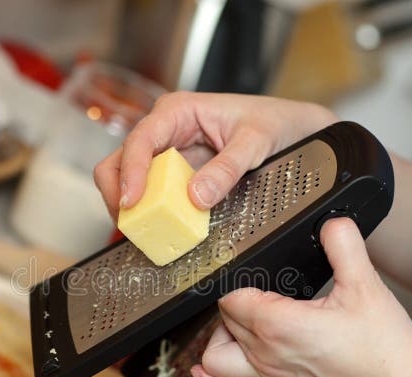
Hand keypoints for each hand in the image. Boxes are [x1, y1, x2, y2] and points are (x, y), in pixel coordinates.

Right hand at [94, 92, 336, 218]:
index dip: (130, 171)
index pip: (140, 139)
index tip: (132, 200)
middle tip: (131, 223)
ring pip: (128, 180)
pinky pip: (152, 195)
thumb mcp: (256, 142)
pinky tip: (159, 227)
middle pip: (120, 161)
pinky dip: (151, 212)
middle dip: (118, 192)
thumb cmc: (274, 121)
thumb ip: (227, 168)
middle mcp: (165, 130)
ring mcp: (168, 154)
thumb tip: (196, 196)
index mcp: (178, 110)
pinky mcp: (175, 176)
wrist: (293, 128)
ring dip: (132, 207)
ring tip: (144, 230)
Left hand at [191, 218, 411, 376]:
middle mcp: (266, 354)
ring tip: (236, 322)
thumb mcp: (365, 284)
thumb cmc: (385, 347)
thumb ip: (343, 244)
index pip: (230, 297)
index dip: (235, 278)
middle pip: (222, 322)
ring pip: (217, 359)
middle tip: (256, 286)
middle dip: (231, 301)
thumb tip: (331, 221)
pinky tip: (207, 372)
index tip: (250, 266)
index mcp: (278, 325)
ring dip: (217, 338)